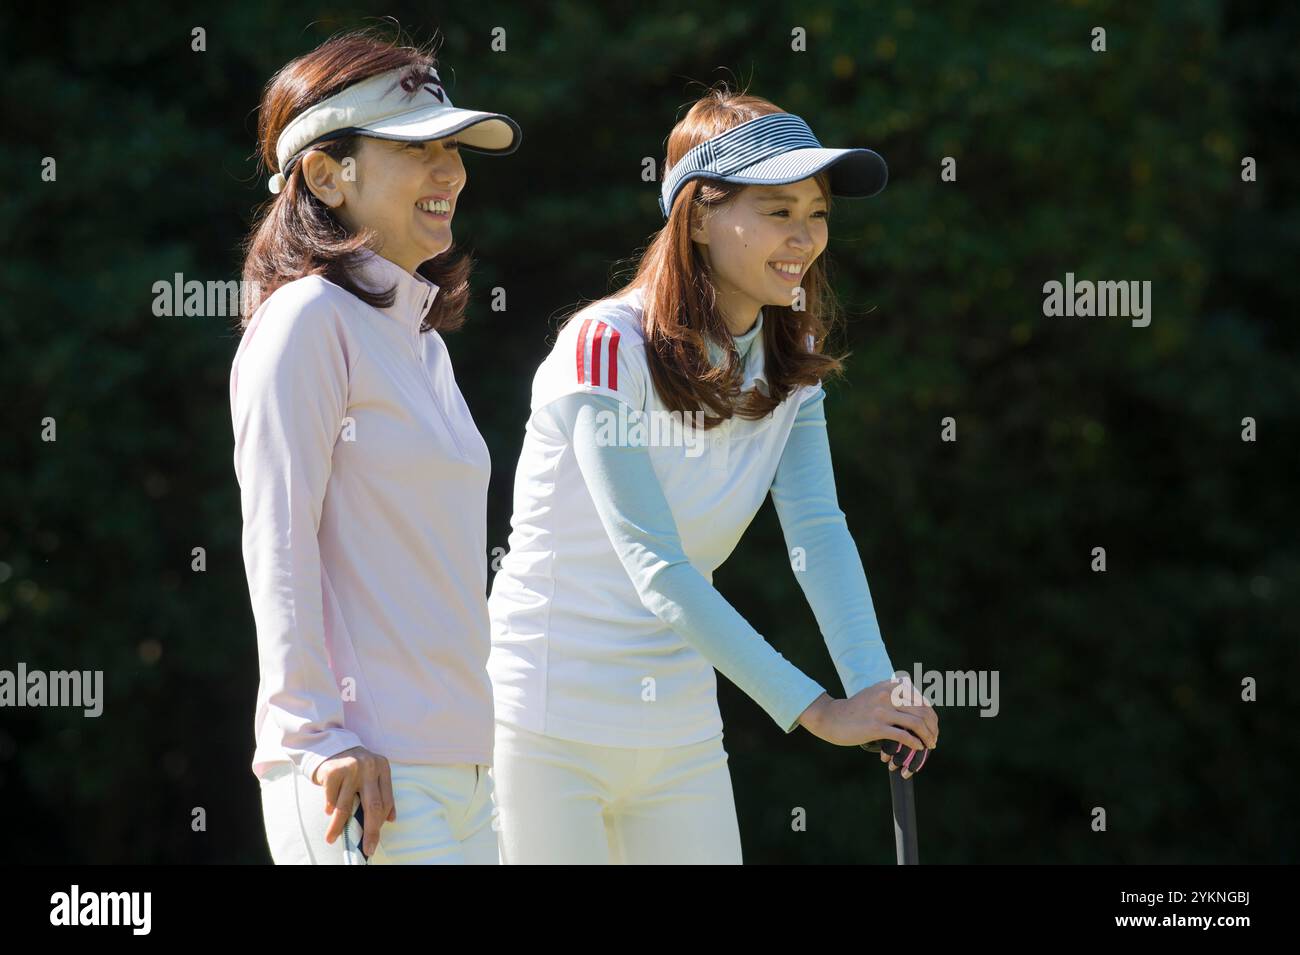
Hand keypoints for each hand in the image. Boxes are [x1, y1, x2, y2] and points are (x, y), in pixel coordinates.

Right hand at [312, 746, 395, 856]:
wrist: (331, 746)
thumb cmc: (355, 766)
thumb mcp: (373, 774)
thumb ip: (382, 793)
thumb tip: (390, 820)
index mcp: (383, 768)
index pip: (385, 801)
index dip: (381, 823)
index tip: (375, 841)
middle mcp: (369, 767)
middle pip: (372, 805)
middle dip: (370, 831)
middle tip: (366, 848)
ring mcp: (351, 768)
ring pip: (346, 806)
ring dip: (338, 826)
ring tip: (332, 838)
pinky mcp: (333, 771)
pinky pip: (331, 798)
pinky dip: (329, 808)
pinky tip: (328, 811)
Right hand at [799, 677, 938, 776]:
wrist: (832, 717)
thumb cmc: (856, 709)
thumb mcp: (875, 692)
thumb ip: (894, 692)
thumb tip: (918, 699)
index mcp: (889, 686)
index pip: (921, 699)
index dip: (931, 715)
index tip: (932, 726)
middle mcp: (887, 695)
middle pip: (922, 711)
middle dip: (932, 727)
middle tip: (933, 739)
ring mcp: (881, 711)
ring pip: (916, 723)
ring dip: (927, 737)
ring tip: (929, 745)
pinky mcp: (875, 727)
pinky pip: (903, 735)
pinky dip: (914, 743)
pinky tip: (917, 748)